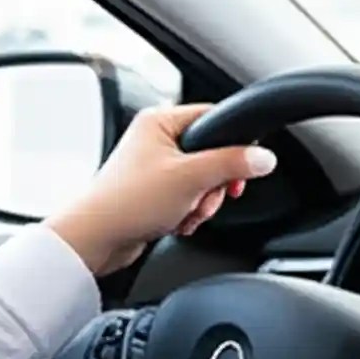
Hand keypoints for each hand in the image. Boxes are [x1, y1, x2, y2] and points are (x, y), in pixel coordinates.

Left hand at [48, 103, 276, 274]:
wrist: (95, 239)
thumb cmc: (128, 202)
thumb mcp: (191, 177)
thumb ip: (232, 164)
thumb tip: (264, 158)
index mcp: (160, 121)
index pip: (213, 119)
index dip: (233, 145)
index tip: (241, 168)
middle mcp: (155, 140)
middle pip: (212, 154)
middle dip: (214, 184)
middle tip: (206, 196)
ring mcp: (154, 167)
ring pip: (202, 180)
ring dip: (202, 202)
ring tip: (187, 212)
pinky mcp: (153, 192)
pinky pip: (188, 197)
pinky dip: (189, 212)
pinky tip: (178, 221)